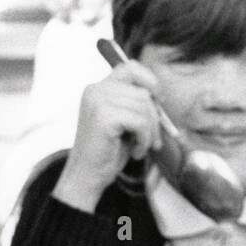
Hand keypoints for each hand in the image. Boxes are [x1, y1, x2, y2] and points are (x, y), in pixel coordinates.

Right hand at [53, 61, 160, 213]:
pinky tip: (135, 152)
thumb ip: (135, 103)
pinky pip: (140, 121)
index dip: (149, 80)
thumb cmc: (106, 153)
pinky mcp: (103, 116)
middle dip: (155, 117)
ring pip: (144, 107)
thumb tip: (159, 94)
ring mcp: (98, 101)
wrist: (86, 178)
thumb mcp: (122, 122)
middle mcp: (95, 90)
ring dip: (150, 132)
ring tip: (140, 147)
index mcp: (97, 88)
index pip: (130, 67)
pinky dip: (144, 139)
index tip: (158, 100)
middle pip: (143, 91)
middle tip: (152, 140)